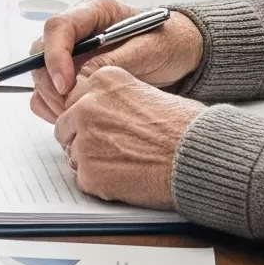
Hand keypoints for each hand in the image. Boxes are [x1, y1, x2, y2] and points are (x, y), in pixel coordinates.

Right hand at [30, 0, 204, 115]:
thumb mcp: (151, 49)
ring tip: (76, 115)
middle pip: (42, 52)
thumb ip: (116, 60)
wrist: (182, 53)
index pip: (58, 27)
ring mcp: (72, 52)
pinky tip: (75, 115)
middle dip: (51, 84)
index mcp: (94, 11)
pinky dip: (54, 107)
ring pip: (41, 73)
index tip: (66, 85)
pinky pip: (48, 90)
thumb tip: (82, 76)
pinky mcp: (72, 73)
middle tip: (71, 109)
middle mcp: (78, 30)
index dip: (55, 57)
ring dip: (52, 98)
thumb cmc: (170, 42)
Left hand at [51, 66, 200, 204]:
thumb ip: (118, 98)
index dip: (87, 116)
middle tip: (107, 150)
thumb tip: (103, 111)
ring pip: (72, 154)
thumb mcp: (149, 92)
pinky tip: (125, 179)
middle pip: (65, 126)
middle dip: (81, 138)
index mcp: (103, 80)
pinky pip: (82, 179)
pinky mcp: (88, 171)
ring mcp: (84, 140)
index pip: (75, 99)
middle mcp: (86, 106)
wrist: (198, 157)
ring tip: (123, 165)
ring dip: (91, 162)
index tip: (99, 125)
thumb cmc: (185, 127)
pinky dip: (99, 183)